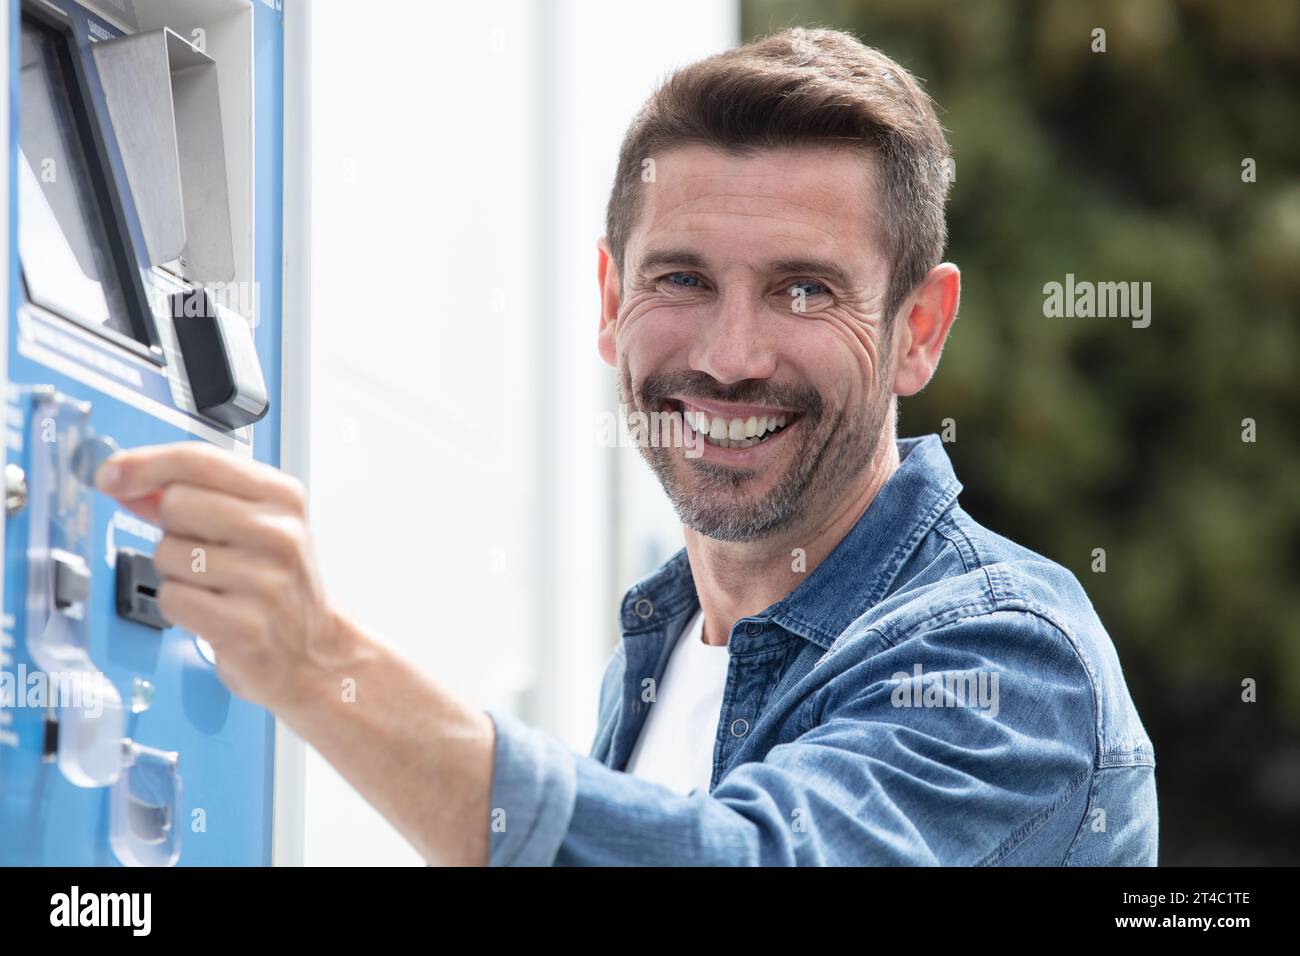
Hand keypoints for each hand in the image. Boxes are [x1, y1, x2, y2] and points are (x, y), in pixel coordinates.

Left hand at [95, 441, 350, 712]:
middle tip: (202, 549)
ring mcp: (265, 581)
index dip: (144, 464)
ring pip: (168, 553)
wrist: (310, 648)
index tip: (110, 474)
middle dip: (171, 527)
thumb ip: (191, 494)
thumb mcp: (251, 523)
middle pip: (177, 503)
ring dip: (175, 571)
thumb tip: (125, 478)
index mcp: (283, 497)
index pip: (199, 460)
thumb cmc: (274, 580)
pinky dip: (179, 605)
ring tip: (213, 584)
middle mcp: (280, 534)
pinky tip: (210, 609)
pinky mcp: (244, 625)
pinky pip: (172, 597)